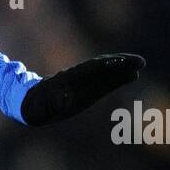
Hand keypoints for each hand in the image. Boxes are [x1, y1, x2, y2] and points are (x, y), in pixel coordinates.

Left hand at [20, 53, 143, 126]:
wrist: (29, 104)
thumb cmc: (34, 107)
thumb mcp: (39, 107)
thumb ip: (51, 103)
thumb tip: (63, 99)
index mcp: (67, 80)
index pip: (90, 70)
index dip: (106, 66)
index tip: (122, 62)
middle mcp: (77, 78)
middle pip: (101, 67)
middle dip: (120, 64)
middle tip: (140, 62)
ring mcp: (82, 82)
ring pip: (105, 72)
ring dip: (122, 69)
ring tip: (139, 67)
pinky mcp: (86, 89)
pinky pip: (104, 81)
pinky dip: (118, 77)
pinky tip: (131, 75)